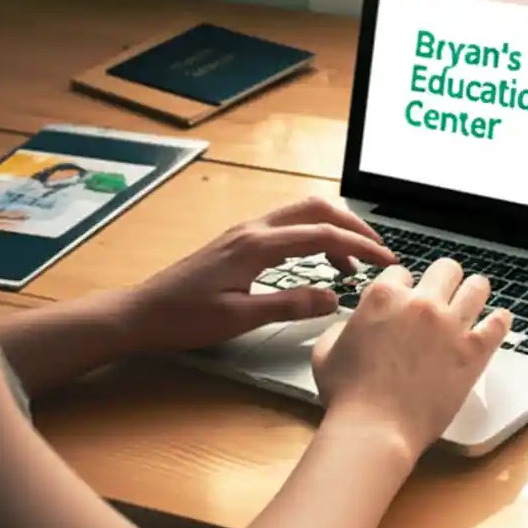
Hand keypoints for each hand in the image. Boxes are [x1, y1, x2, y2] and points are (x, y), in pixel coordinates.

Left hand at [124, 196, 396, 353]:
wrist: (141, 313)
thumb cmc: (184, 318)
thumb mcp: (240, 318)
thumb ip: (290, 305)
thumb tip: (333, 297)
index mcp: (256, 245)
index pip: (322, 234)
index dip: (359, 246)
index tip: (385, 260)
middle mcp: (253, 230)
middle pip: (316, 208)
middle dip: (353, 226)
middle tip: (377, 251)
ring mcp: (245, 233)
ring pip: (302, 214)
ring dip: (334, 230)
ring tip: (352, 263)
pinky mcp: (240, 242)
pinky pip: (287, 227)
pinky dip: (313, 237)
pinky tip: (319, 262)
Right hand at [311, 259, 511, 455]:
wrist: (375, 429)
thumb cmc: (349, 396)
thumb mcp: (327, 351)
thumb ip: (342, 328)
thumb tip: (352, 324)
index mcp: (384, 297)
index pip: (402, 272)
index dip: (403, 287)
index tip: (407, 299)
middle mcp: (421, 303)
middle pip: (446, 269)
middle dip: (443, 281)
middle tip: (443, 296)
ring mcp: (450, 325)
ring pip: (477, 286)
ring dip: (473, 292)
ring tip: (472, 302)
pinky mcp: (474, 350)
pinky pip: (499, 323)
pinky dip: (499, 321)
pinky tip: (496, 323)